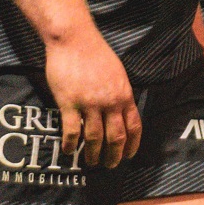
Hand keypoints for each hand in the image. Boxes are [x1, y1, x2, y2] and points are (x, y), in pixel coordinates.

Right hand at [45, 29, 139, 167]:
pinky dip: (71, 144)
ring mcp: (89, 103)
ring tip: (90, 162)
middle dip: (114, 155)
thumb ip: (120, 93)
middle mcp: (110, 102)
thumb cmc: (95, 53)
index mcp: (124, 94)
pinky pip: (72, 130)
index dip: (132, 145)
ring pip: (95, 138)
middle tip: (110, 165)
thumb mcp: (117, 73)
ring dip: (92, 154)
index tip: (129, 156)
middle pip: (116, 137)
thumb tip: (122, 111)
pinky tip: (69, 150)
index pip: (134, 126)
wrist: (74, 39)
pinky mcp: (69, 102)